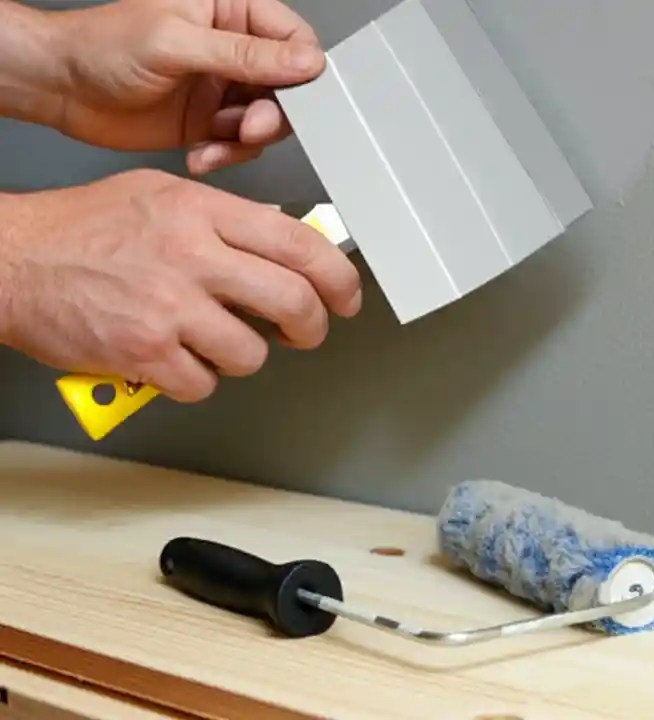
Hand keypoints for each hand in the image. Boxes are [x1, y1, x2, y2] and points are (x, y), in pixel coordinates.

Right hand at [0, 169, 361, 401]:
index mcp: (200, 211)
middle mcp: (190, 255)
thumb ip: (223, 220)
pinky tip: (175, 358)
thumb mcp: (160, 197)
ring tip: (214, 340)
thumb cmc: (81, 228)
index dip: (338, 277)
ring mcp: (168, 306)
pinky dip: (195, 379)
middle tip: (303, 332)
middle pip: (294, 301)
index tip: (346, 297)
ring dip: (243, 356)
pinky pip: (203, 383)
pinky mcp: (144, 352)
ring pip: (252, 353)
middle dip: (311, 327)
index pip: (300, 245)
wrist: (10, 260)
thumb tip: (284, 246)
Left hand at [45, 0, 324, 174]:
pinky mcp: (211, 122)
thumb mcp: (178, 44)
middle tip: (248, 127)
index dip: (301, 69)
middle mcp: (233, 48)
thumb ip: (245, 54)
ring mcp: (224, 87)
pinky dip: (227, 155)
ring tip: (217, 143)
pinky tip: (202, 154)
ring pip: (269, 120)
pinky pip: (241, 144)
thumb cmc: (101, 47)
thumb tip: (303, 62)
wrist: (60, 88)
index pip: (292, 37)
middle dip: (272, 114)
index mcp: (230, 10)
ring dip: (247, 139)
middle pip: (288, 85)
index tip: (294, 94)